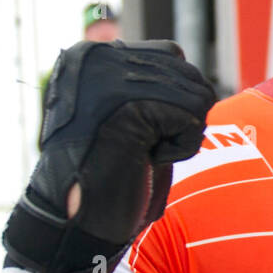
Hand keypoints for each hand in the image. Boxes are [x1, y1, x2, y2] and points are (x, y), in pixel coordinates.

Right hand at [3, 39, 215, 272]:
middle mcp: (97, 56)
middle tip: (142, 147)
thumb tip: (191, 71)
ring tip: (142, 152)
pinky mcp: (131, 101)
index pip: (170, 54)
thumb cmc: (103, 176)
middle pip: (189, 72)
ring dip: (181, 134)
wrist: (74, 218)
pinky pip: (193, 118)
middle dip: (181, 118)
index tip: (139, 132)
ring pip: (197, 94)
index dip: (174, 101)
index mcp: (90, 55)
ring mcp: (112, 76)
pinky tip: (145, 159)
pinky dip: (181, 148)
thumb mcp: (123, 116)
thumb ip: (147, 85)